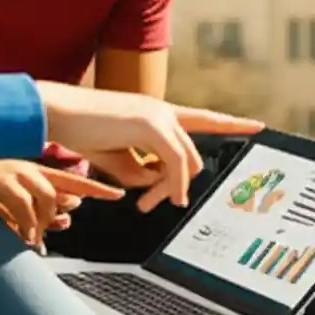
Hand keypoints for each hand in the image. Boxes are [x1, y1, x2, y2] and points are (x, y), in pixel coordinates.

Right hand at [0, 159, 123, 247]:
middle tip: (47, 232)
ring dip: (41, 224)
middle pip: (63, 190)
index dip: (97, 189)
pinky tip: (21, 236)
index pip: (74, 178)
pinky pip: (24, 207)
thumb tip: (68, 217)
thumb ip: (40, 205)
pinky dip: (26, 225)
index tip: (119, 196)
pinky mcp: (0, 180)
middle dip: (62, 213)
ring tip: (30, 239)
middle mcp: (29, 167)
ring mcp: (15, 172)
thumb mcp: (11, 196)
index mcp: (33, 169)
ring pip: (46, 201)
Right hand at [37, 81, 263, 212]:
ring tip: (143, 201)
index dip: (230, 122)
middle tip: (148, 204)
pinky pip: (175, 163)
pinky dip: (169, 183)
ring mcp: (159, 114)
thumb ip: (141, 171)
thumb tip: (160, 184)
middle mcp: (163, 110)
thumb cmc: (80, 132)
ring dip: (169, 188)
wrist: (56, 113)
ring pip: (186, 162)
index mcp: (156, 113)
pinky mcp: (151, 124)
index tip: (257, 125)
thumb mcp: (116, 158)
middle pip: (191, 156)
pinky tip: (150, 195)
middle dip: (176, 185)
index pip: (202, 118)